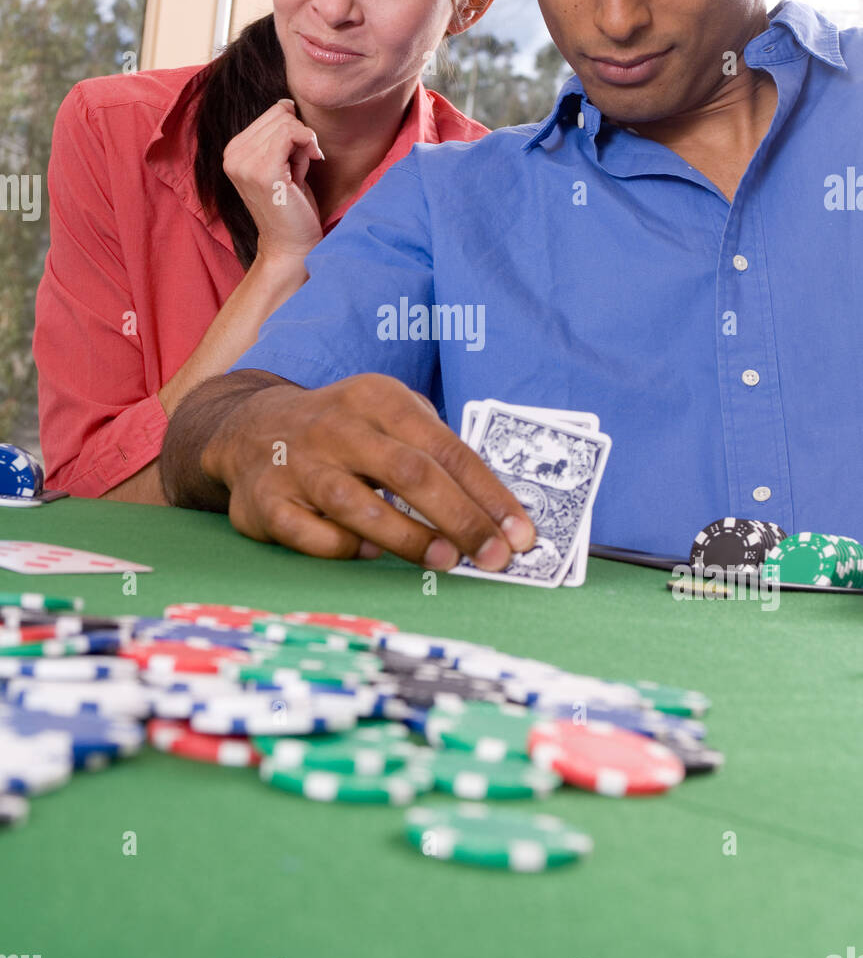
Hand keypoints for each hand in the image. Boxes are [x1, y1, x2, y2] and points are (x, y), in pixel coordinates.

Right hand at [203, 372, 536, 570]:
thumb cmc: (345, 430)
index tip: (520, 532)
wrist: (249, 427)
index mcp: (376, 398)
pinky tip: (368, 554)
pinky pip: (311, 534)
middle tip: (495, 556)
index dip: (488, 494)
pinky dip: (344, 549)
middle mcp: (336, 426)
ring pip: (358, 506)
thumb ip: (434, 450)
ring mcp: (297, 464)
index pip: (445, 448)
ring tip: (446, 560)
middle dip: (461, 519)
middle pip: (409, 474)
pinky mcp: (266, 501)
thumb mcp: (389, 414)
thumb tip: (494, 510)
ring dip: (408, 538)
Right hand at [222, 99, 323, 260]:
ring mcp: (244, 163)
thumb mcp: (282, 164)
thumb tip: (286, 103)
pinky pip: (291, 133)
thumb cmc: (292, 207)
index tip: (297, 160)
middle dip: (298, 137)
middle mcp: (232, 155)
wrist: (291, 246)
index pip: (271, 114)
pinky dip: (308, 143)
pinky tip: (313, 162)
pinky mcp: (262, 170)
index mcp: (233, 151)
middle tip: (299, 168)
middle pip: (279, 115)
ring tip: (299, 173)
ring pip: (287, 123)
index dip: (294, 132)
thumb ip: (279, 136)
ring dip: (304, 145)